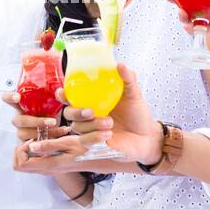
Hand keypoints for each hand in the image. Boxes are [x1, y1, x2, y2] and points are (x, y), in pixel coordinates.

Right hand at [3, 91, 71, 144]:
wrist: (56, 126)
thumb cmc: (50, 110)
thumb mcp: (53, 101)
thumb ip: (56, 95)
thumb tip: (61, 92)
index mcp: (21, 104)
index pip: (7, 98)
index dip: (9, 97)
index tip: (18, 97)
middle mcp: (19, 117)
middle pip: (19, 120)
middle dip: (36, 122)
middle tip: (52, 121)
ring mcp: (21, 131)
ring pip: (25, 134)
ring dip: (43, 133)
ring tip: (59, 130)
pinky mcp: (25, 143)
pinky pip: (32, 144)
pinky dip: (48, 140)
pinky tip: (59, 134)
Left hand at [12, 136, 92, 174]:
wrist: (96, 159)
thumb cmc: (85, 149)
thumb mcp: (68, 143)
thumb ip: (48, 145)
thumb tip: (31, 146)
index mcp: (49, 164)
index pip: (21, 164)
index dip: (21, 150)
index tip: (32, 140)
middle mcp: (46, 170)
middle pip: (19, 166)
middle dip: (20, 151)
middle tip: (32, 140)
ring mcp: (47, 170)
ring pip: (25, 164)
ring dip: (27, 151)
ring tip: (38, 140)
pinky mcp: (50, 166)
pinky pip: (34, 162)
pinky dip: (33, 153)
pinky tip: (44, 143)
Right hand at [48, 65, 163, 164]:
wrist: (147, 136)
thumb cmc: (137, 114)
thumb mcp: (133, 94)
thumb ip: (127, 78)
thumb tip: (120, 65)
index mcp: (93, 99)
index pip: (70, 96)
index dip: (62, 95)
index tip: (64, 93)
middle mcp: (88, 114)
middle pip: (68, 113)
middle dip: (76, 112)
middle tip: (91, 111)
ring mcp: (90, 129)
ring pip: (77, 127)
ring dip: (92, 125)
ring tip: (110, 123)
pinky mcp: (95, 143)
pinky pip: (86, 141)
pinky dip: (94, 137)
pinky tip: (107, 134)